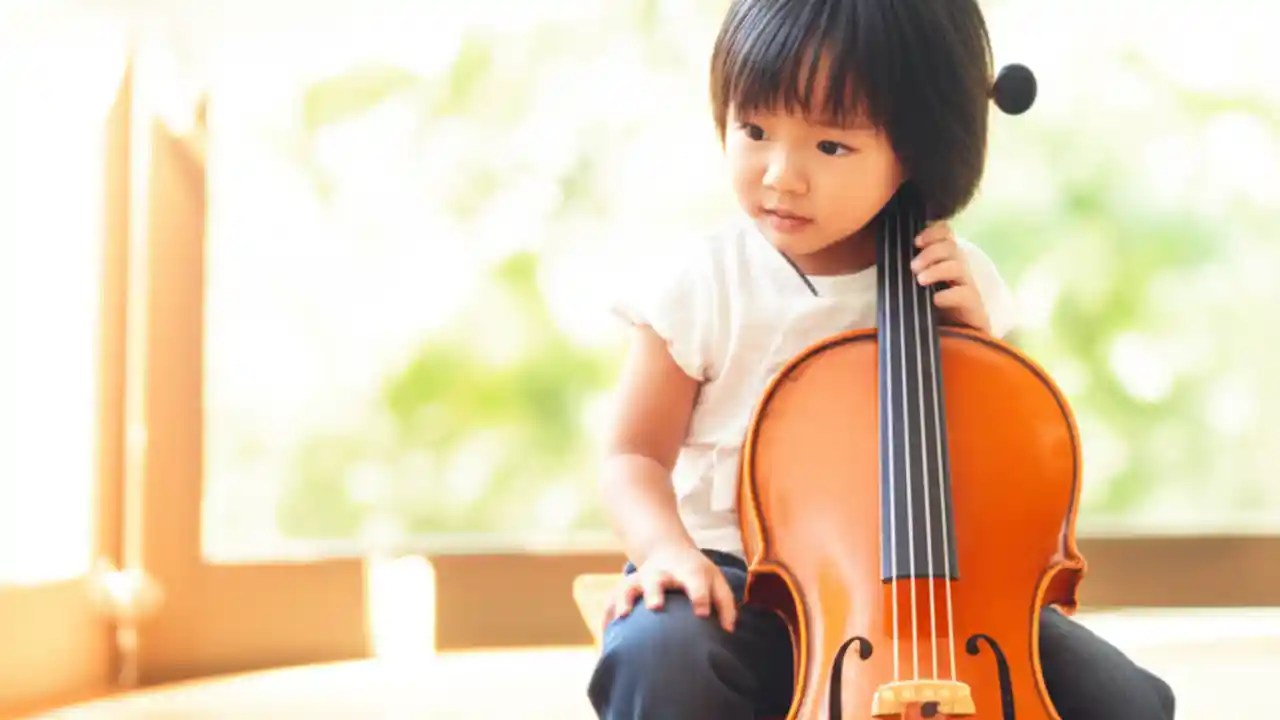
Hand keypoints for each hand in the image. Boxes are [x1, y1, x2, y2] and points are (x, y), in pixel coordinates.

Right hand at [604, 545, 737, 632]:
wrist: (667, 549)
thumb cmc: (696, 573)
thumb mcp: (716, 580)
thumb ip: (725, 604)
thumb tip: (727, 630)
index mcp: (687, 571)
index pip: (695, 580)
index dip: (699, 596)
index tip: (702, 614)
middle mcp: (662, 573)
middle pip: (656, 579)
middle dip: (654, 592)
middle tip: (655, 607)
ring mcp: (641, 578)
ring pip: (629, 586)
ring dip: (625, 599)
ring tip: (623, 616)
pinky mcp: (627, 586)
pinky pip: (612, 599)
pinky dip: (608, 614)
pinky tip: (607, 631)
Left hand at [910, 221, 990, 332]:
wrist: (950, 342)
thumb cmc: (927, 312)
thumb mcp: (913, 288)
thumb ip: (908, 273)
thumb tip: (886, 259)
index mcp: (944, 260)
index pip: (945, 233)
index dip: (933, 232)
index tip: (915, 241)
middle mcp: (958, 269)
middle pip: (951, 246)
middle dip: (930, 252)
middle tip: (913, 267)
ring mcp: (967, 286)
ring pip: (958, 266)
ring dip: (936, 270)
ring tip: (920, 281)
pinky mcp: (973, 306)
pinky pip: (964, 293)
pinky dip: (947, 295)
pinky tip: (934, 300)